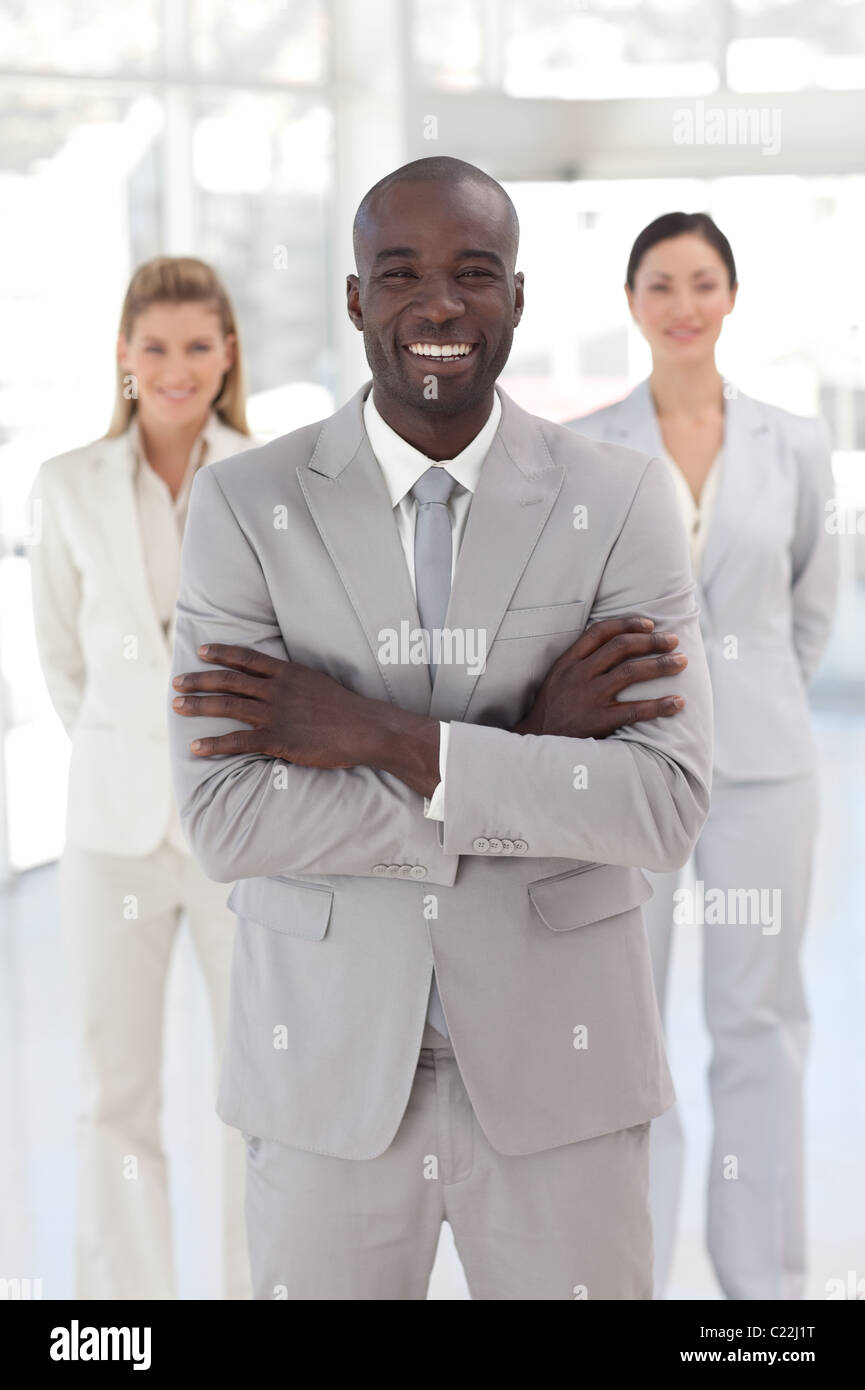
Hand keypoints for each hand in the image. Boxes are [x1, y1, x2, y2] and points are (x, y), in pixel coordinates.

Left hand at [172, 644, 396, 767]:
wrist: (365, 728)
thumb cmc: (346, 708)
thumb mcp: (317, 682)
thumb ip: (294, 681)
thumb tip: (278, 680)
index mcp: (286, 673)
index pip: (246, 658)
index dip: (221, 652)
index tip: (202, 651)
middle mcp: (276, 690)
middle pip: (228, 680)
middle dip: (199, 680)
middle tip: (177, 682)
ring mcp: (275, 714)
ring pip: (226, 706)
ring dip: (198, 706)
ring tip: (177, 707)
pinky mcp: (277, 739)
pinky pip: (237, 741)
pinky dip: (214, 744)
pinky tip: (196, 747)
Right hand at [512, 616, 686, 738]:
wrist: (537, 740)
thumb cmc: (552, 708)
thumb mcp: (557, 677)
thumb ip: (580, 661)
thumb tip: (613, 645)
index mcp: (568, 662)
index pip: (600, 631)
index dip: (627, 624)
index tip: (649, 624)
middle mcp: (579, 675)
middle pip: (620, 647)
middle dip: (651, 641)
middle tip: (673, 641)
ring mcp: (589, 697)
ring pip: (631, 673)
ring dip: (661, 665)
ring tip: (682, 662)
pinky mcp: (599, 721)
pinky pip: (635, 711)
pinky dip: (660, 705)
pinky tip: (678, 702)